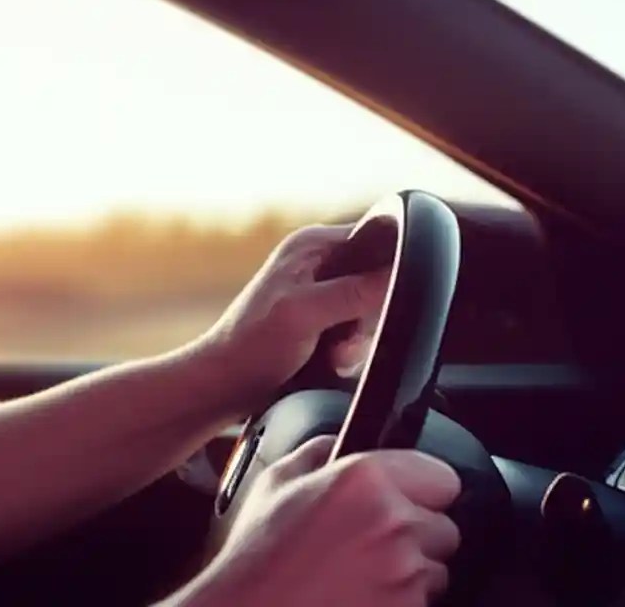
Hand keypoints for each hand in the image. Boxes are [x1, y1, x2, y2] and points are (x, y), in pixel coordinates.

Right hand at [170, 436, 461, 606]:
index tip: (406, 502)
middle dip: (417, 539)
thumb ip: (321, 450)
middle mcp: (392, 522)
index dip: (424, 492)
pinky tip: (361, 599)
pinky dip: (400, 604)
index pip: (444, 478)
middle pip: (444, 529)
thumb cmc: (256, 558)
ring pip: (436, 573)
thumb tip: (344, 439)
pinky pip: (422, 604)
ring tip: (361, 578)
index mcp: (365, 479)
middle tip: (373, 548)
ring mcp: (402, 574)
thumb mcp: (276, 483)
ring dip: (410, 576)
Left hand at [200, 224, 389, 404]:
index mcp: (313, 245)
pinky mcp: (320, 322)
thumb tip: (402, 275)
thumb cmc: (250, 345)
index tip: (385, 301)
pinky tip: (329, 363)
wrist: (222, 386)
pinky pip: (356, 333)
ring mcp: (320, 293)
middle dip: (370, 316)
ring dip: (357, 340)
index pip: (377, 237)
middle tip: (344, 339)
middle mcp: (318, 263)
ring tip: (331, 356)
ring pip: (370, 312)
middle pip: (379, 280)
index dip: (392, 267)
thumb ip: (354, 293)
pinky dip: (348, 352)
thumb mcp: (305, 314)